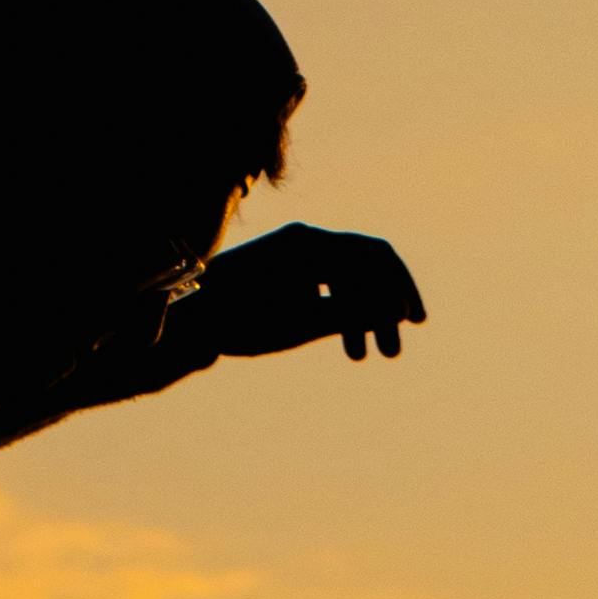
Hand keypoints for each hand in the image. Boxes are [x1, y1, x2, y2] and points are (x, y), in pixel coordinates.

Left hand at [184, 223, 428, 364]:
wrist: (184, 316)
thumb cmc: (239, 319)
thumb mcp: (299, 324)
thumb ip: (349, 313)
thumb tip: (393, 311)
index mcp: (311, 244)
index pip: (374, 257)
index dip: (400, 289)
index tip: (413, 324)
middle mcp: (304, 241)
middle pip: (362, 269)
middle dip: (380, 309)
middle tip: (392, 353)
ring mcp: (291, 254)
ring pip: (341, 281)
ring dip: (356, 316)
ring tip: (359, 357)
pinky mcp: (279, 270)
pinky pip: (320, 286)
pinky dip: (333, 311)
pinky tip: (335, 340)